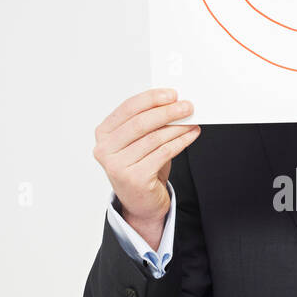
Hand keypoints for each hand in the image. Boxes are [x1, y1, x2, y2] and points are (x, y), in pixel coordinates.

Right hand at [93, 88, 199, 250]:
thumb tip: (172, 102)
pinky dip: (180, 142)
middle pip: (141, 123)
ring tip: (192, 121)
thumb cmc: (141, 167)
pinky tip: (190, 135)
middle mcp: (105, 149)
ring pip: (154, 138)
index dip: (151, 99)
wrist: (141, 202)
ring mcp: (117, 166)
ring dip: (177, 127)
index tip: (172, 94)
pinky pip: (163, 153)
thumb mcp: (140, 142)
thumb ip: (148, 122)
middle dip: (167, 112)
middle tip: (187, 106)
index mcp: (104, 134)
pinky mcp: (134, 178)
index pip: (128, 108)